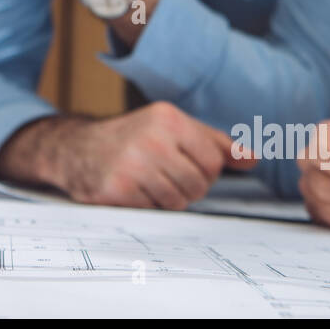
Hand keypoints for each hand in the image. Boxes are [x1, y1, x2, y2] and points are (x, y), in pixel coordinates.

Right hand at [0, 101, 255, 209]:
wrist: (77, 149)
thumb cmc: (133, 138)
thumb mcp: (173, 128)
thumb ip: (215, 143)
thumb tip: (253, 159)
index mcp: (168, 118)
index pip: (213, 161)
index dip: (204, 171)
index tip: (183, 165)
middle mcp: (151, 138)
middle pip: (198, 184)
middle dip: (186, 187)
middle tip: (162, 175)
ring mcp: (132, 164)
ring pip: (178, 201)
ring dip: (166, 198)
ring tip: (147, 181)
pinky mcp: (117, 189)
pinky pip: (153, 210)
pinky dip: (146, 205)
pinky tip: (131, 189)